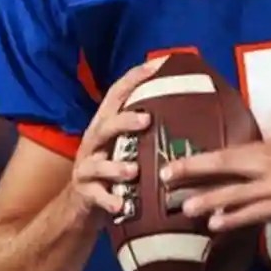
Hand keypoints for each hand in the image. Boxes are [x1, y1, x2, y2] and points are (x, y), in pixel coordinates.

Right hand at [67, 57, 162, 222]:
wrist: (79, 208)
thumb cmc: (113, 173)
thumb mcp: (125, 147)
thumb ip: (145, 131)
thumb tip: (191, 112)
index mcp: (106, 126)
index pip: (117, 94)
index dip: (135, 77)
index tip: (159, 63)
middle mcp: (94, 143)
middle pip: (105, 126)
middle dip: (124, 121)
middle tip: (147, 120)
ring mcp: (86, 168)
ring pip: (97, 164)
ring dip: (115, 167)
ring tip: (134, 171)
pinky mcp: (85, 194)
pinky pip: (96, 197)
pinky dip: (108, 201)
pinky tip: (121, 206)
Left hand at [161, 121, 270, 231]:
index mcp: (264, 149)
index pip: (222, 155)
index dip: (194, 162)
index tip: (170, 166)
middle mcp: (264, 169)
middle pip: (222, 174)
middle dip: (192, 181)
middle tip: (165, 187)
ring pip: (234, 198)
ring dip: (208, 204)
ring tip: (186, 210)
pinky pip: (253, 215)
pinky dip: (234, 219)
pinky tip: (217, 224)